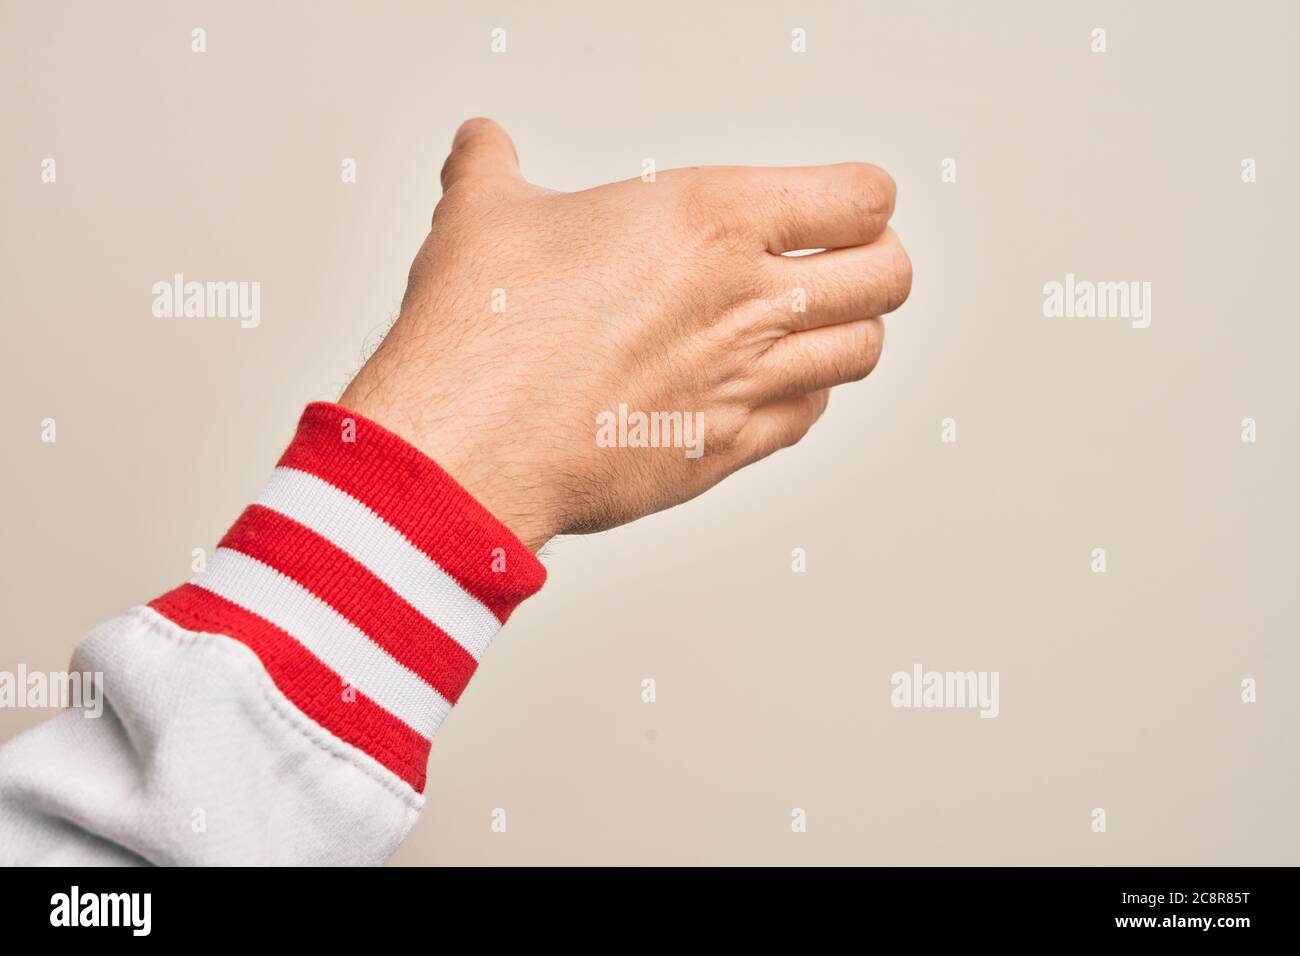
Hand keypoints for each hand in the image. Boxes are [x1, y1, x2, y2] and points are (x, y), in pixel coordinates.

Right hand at [340, 118, 911, 550]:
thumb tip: (483, 146)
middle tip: (840, 261)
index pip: (863, 196)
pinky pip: (807, 418)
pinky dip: (802, 398)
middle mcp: (746, 300)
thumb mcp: (483, 214)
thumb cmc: (482, 333)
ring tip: (809, 323)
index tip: (841, 204)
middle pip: (890, 275)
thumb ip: (494, 166)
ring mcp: (743, 381)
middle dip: (876, 263)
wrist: (466, 444)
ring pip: (862, 352)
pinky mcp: (724, 449)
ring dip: (846, 331)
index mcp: (711, 219)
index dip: (860, 197)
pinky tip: (765, 385)